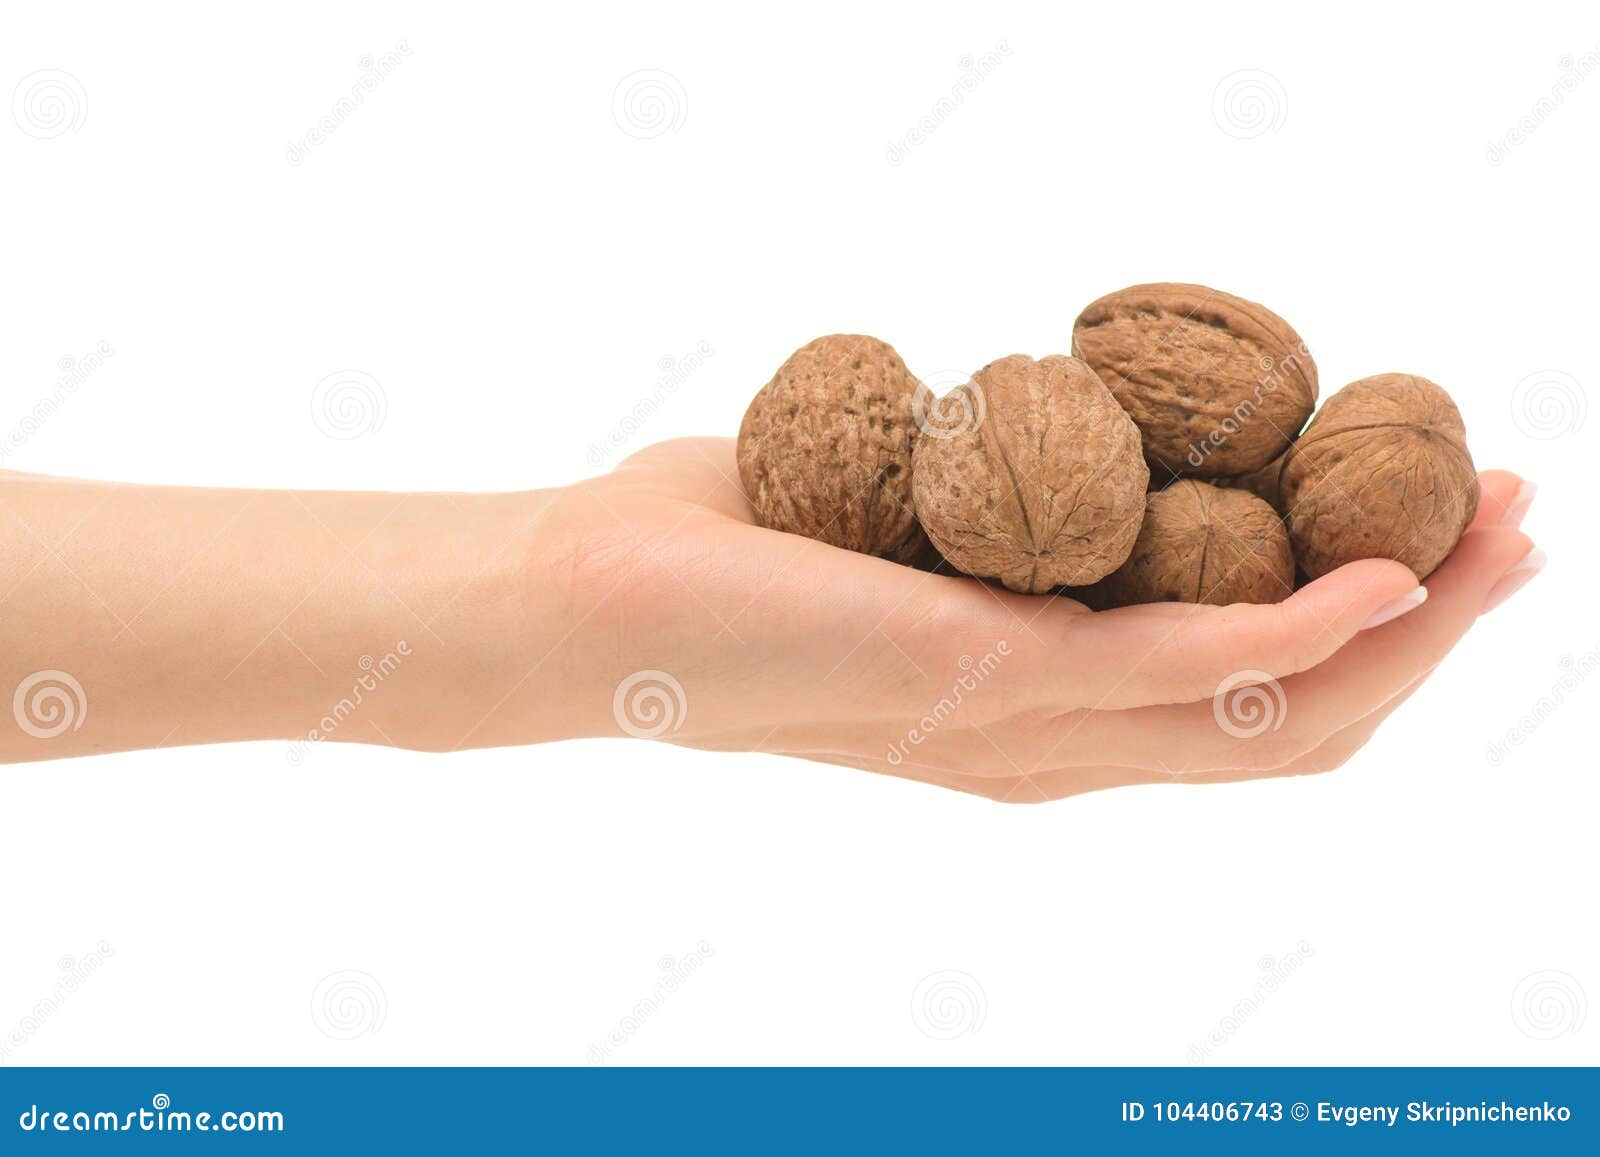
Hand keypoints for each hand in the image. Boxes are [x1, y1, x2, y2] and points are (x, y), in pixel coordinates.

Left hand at [524, 438, 1540, 801]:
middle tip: (1512, 526)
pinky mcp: (990, 682)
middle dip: (1426, 630)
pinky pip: (1188, 671)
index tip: (1436, 528)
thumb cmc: (733, 553)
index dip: (1368, 633)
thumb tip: (1056, 427)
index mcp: (1038, 714)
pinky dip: (1302, 628)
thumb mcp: (904, 525)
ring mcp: (1030, 729)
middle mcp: (1053, 747)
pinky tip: (1376, 565)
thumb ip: (997, 510)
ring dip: (1403, 625)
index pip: (1248, 707)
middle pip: (1296, 723)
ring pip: (1274, 714)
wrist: (588, 607)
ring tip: (1494, 529)